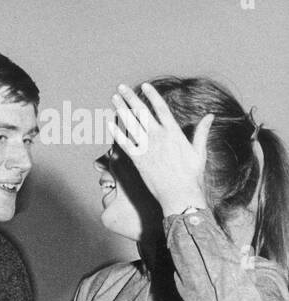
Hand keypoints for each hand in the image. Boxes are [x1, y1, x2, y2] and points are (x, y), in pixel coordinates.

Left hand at [111, 83, 212, 214]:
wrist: (180, 195)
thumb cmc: (192, 176)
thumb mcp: (199, 151)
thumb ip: (201, 132)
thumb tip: (211, 116)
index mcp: (174, 132)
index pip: (160, 108)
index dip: (152, 95)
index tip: (144, 86)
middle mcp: (159, 137)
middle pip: (142, 112)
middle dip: (130, 98)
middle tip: (120, 87)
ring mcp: (147, 148)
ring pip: (131, 124)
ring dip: (121, 110)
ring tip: (114, 99)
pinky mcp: (139, 161)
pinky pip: (125, 144)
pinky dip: (116, 133)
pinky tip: (109, 124)